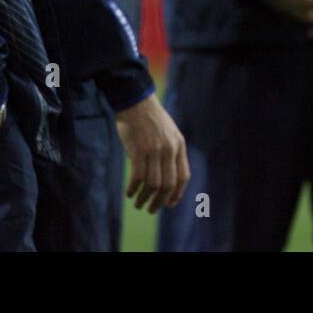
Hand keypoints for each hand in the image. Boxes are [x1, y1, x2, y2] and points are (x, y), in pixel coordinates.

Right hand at [115, 94, 190, 212]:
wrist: (136, 102)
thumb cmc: (150, 119)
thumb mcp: (169, 133)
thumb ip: (171, 152)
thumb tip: (167, 178)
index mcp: (179, 145)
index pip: (183, 176)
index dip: (177, 194)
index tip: (169, 204)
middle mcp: (169, 149)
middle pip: (168, 184)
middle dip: (160, 201)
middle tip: (151, 209)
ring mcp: (154, 150)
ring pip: (153, 184)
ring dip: (145, 198)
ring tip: (138, 204)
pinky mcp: (139, 150)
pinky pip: (138, 177)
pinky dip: (133, 188)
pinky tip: (129, 193)